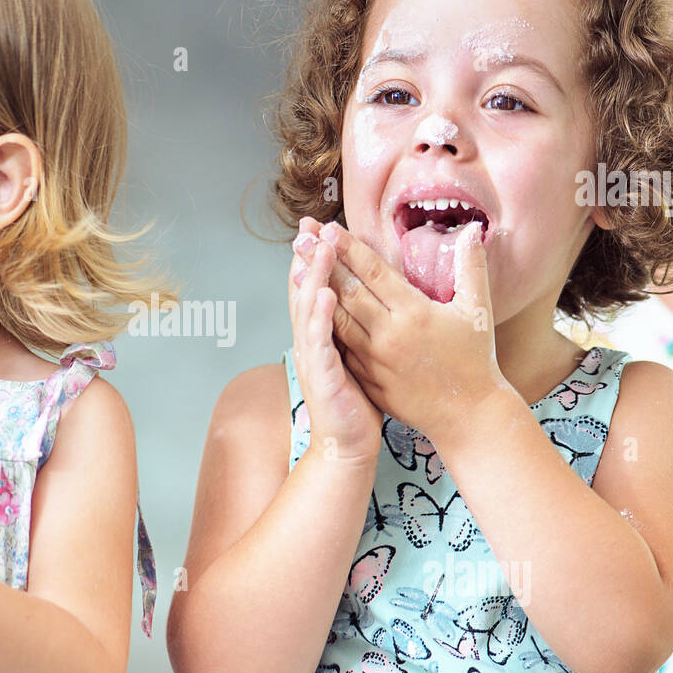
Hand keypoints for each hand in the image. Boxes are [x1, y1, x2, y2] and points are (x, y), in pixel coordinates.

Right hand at [289, 217, 382, 465]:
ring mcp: (314, 359)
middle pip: (304, 291)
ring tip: (320, 248)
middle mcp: (311, 343)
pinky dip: (319, 317)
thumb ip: (356, 328)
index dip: (314, 259)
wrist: (348, 446)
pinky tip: (325, 295)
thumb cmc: (356, 402)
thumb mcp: (355, 357)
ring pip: (308, 310)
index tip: (318, 229)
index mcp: (322, 336)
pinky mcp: (322, 377)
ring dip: (312, 278)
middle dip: (306, 258)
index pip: (314, 289)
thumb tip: (369, 301)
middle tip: (308, 226)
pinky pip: (320, 342)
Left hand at [321, 219, 506, 444]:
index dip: (350, 248)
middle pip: (349, 292)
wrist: (468, 416)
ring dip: (315, 293)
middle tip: (301, 238)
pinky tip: (311, 312)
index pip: (375, 272)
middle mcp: (391, 335)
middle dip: (322, 263)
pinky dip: (325, 327)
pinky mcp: (369, 379)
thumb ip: (472, 267)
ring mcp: (376, 360)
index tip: (329, 228)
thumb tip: (470, 230)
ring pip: (338, 320)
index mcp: (416, 313)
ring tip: (296, 269)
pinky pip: (342, 348)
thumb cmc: (476, 360)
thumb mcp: (478, 311)